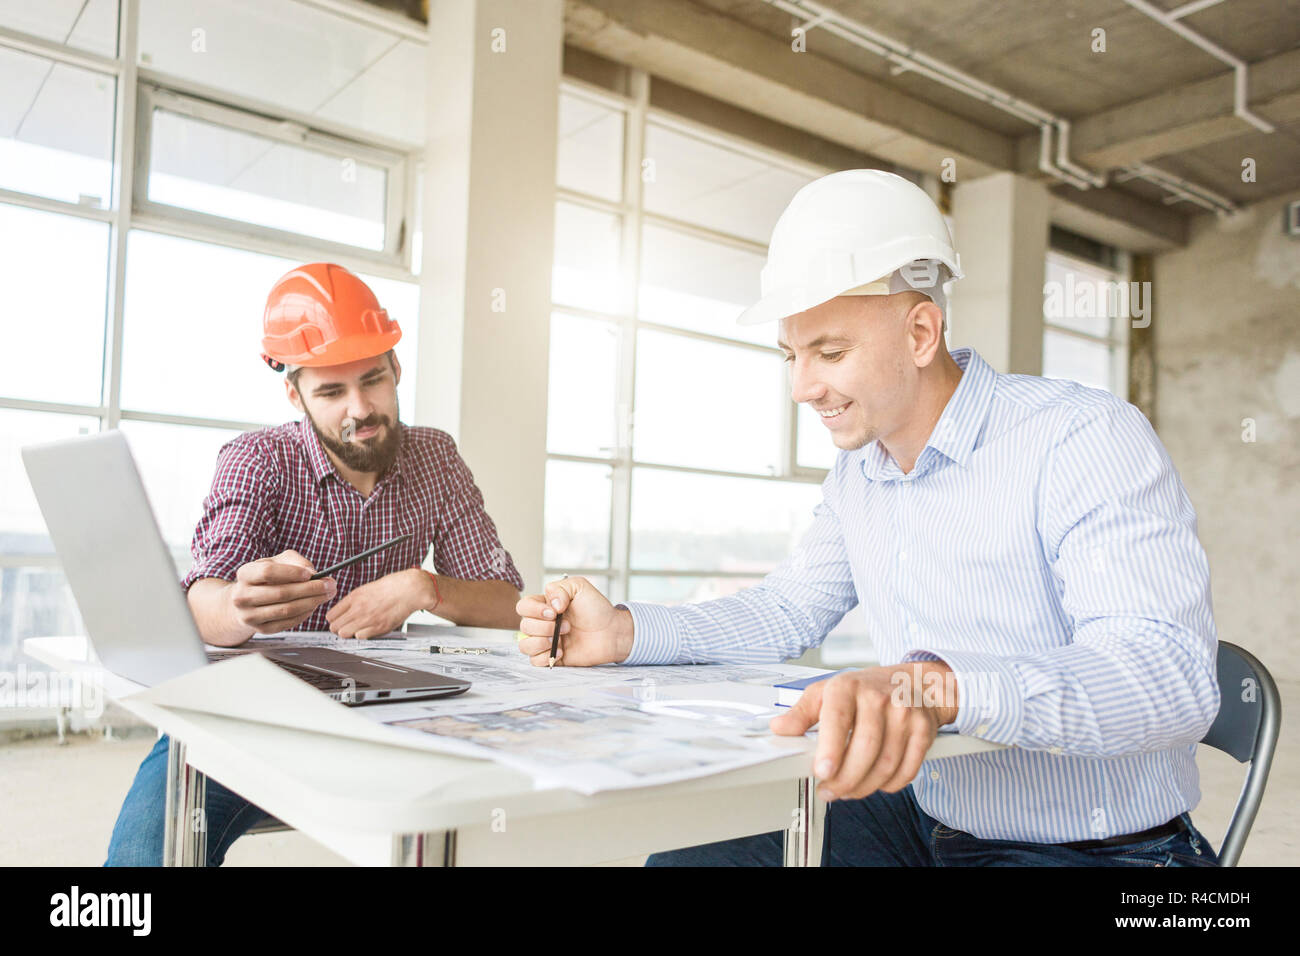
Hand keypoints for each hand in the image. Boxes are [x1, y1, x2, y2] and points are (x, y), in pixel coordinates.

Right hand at [228, 550, 335, 634]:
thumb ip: (295, 562)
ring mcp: (249, 615)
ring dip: (312, 602)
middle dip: (310, 589)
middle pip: (281, 593)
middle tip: (330, 585)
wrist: (247, 600)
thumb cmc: (266, 578)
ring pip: (286, 610)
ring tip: (327, 594)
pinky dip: (305, 614)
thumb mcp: (277, 562)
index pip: (268, 572)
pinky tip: (314, 605)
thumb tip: (313, 573)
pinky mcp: (261, 629)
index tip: (311, 574)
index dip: (292, 573)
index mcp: (244, 574)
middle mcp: (242, 596)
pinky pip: (287, 622)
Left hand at [325, 568, 427, 638]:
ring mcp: (367, 618)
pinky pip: (360, 637)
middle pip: (335, 626)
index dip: (334, 619)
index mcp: (355, 597)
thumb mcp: (367, 588)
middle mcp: (358, 608)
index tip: (337, 621)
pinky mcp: (378, 627)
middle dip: (338, 628)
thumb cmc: (392, 587)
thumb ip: (354, 600)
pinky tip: (368, 629)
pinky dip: (362, 635)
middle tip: (345, 627)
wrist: (409, 590)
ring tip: (357, 628)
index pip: (331, 615)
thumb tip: (344, 610)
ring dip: (349, 633)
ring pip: (345, 633)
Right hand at [514, 576, 633, 666]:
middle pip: (525, 627)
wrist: (612, 632)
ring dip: (541, 643)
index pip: (523, 606)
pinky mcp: (552, 657)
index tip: (554, 612)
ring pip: (524, 645)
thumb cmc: (597, 609)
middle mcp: (542, 624)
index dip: (534, 610)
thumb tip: (550, 605)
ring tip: (560, 641)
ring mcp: (546, 641)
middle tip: (567, 627)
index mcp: (544, 606)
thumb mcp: (579, 587)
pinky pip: (534, 661)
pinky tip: (562, 652)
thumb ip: (560, 588)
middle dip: (545, 628)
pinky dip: (546, 657)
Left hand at [769, 662, 958, 801]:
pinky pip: (907, 769)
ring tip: (848, 790)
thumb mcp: (827, 692)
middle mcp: (878, 697)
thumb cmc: (864, 689)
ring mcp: (904, 714)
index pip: (839, 719)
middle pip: (865, 748)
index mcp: (848, 686)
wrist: (913, 681)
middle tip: (830, 791)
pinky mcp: (923, 730)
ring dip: (864, 787)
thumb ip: (801, 712)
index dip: (831, 749)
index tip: (822, 771)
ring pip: (886, 764)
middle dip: (845, 779)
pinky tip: (876, 783)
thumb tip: (779, 728)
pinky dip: (890, 785)